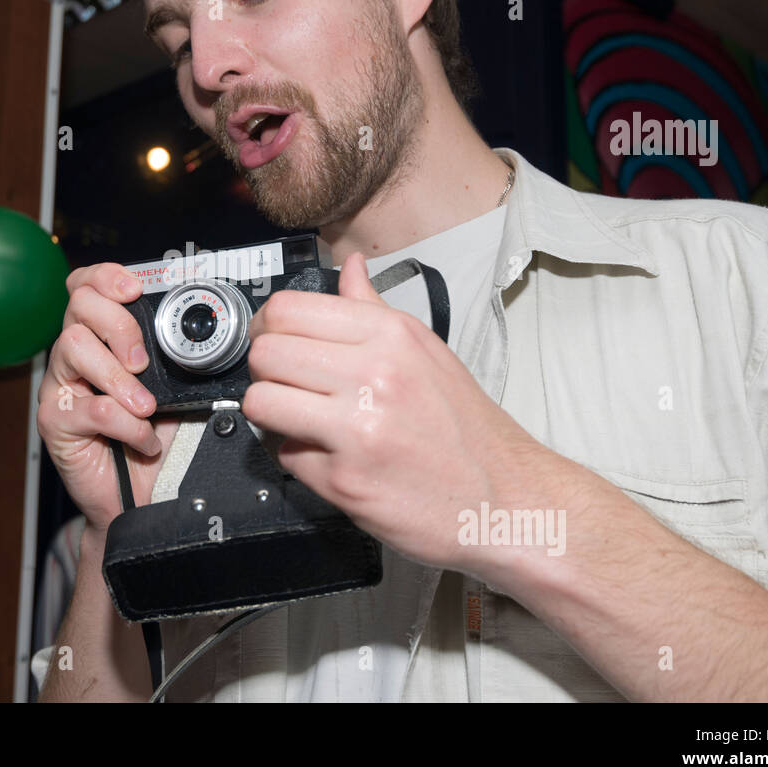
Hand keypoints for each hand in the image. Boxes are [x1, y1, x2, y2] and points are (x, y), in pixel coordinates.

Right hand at [35, 263, 179, 534]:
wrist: (142, 498)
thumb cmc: (155, 438)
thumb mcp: (171, 389)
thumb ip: (173, 359)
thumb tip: (202, 335)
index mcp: (100, 339)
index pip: (85, 287)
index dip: (105, 277)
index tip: (133, 289)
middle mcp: (74, 356)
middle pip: (78, 307)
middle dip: (119, 325)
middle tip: (143, 360)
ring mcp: (60, 387)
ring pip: (73, 347)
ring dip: (118, 375)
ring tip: (146, 406)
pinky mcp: (55, 422)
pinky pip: (90, 407)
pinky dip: (126, 424)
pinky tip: (143, 440)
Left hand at [241, 251, 543, 570]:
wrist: (506, 499)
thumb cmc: (466, 429)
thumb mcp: (427, 351)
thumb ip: (374, 310)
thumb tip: (350, 267)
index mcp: (391, 336)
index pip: (288, 310)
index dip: (268, 328)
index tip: (276, 342)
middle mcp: (373, 374)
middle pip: (266, 354)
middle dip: (266, 373)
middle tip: (287, 386)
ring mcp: (357, 429)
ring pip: (261, 403)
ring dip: (272, 415)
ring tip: (303, 421)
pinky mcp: (345, 479)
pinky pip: (285, 455)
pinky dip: (299, 457)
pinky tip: (330, 456)